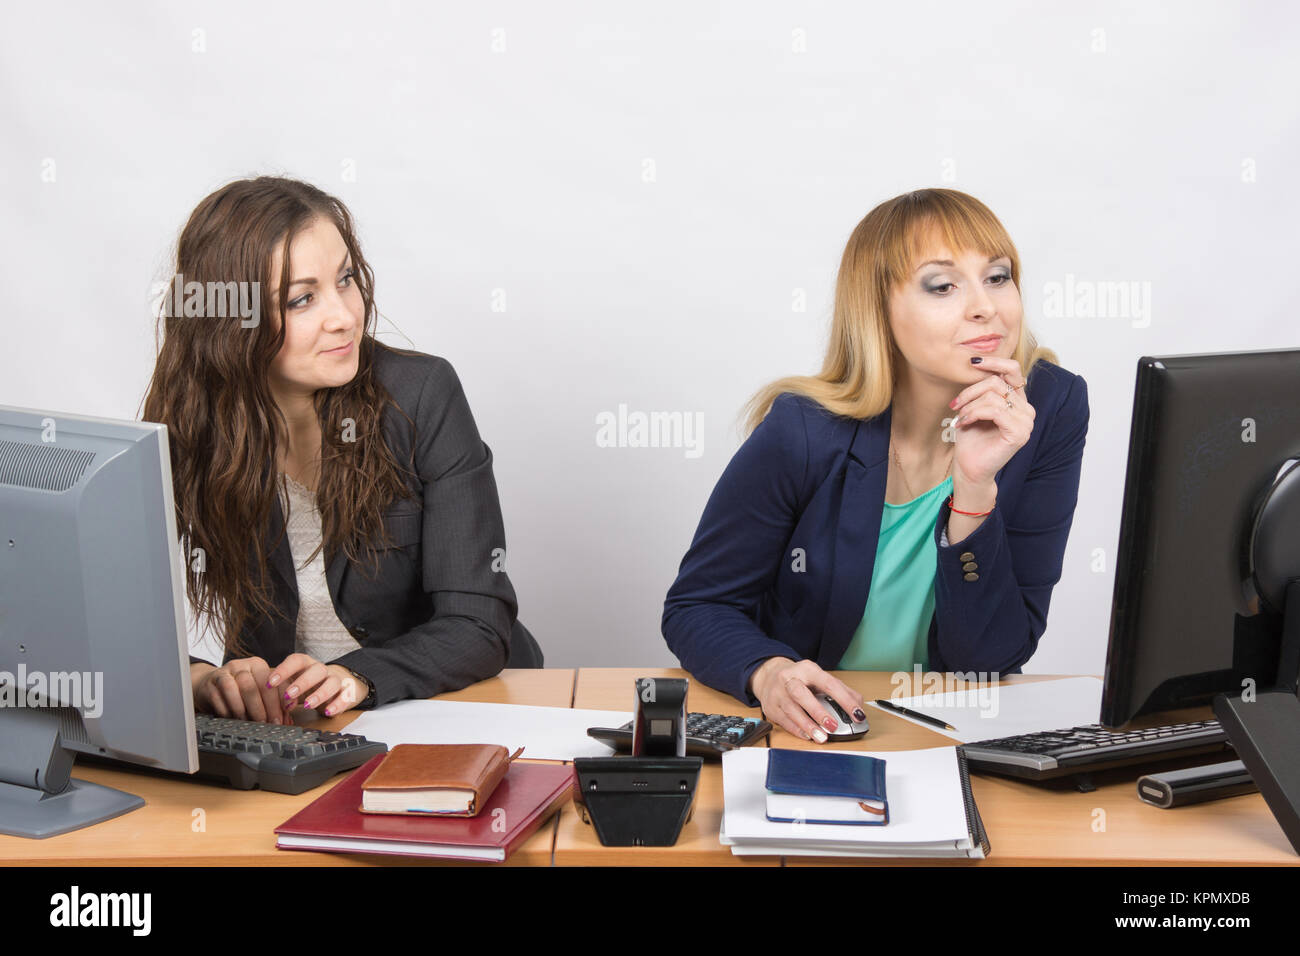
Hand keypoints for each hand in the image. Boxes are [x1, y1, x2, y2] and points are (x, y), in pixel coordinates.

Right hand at [192, 657, 288, 722]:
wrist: (209, 683)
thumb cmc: (238, 689)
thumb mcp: (257, 691)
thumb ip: (273, 703)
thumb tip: (287, 721)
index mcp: (258, 665)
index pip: (274, 683)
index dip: (279, 703)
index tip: (281, 720)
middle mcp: (243, 665)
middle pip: (257, 687)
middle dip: (263, 709)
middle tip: (266, 724)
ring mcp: (226, 672)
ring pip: (239, 690)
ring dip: (246, 710)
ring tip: (251, 723)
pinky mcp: (212, 681)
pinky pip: (221, 696)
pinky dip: (228, 710)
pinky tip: (234, 719)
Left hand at [268, 653, 369, 717]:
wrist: (339, 684)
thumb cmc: (310, 685)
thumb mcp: (296, 685)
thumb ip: (287, 693)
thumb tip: (278, 704)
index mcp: (307, 665)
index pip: (296, 660)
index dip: (283, 670)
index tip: (270, 683)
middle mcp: (323, 670)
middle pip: (316, 670)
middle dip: (302, 682)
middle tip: (289, 694)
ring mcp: (336, 680)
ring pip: (332, 683)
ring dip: (319, 694)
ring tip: (308, 705)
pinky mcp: (347, 692)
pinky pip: (345, 696)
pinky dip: (337, 704)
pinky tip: (328, 712)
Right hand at [749, 657, 866, 742]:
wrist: (769, 676)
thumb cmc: (800, 679)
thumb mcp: (819, 678)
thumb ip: (840, 690)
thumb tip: (858, 705)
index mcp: (807, 669)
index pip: (828, 683)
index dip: (844, 700)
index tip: (857, 715)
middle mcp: (790, 678)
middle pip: (801, 693)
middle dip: (818, 711)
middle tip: (833, 726)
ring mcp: (778, 693)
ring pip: (791, 709)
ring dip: (808, 725)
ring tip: (822, 737)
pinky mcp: (771, 707)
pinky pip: (784, 721)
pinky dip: (797, 730)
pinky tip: (808, 736)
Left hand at [949, 355, 1036, 487]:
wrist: (969, 467)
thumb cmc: (971, 438)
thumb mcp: (974, 406)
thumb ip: (982, 388)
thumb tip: (976, 361)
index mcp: (1018, 401)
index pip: (1013, 370)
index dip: (994, 361)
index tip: (972, 362)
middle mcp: (1026, 409)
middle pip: (997, 381)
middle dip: (971, 390)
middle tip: (955, 404)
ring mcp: (1026, 422)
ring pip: (994, 396)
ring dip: (970, 404)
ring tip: (960, 417)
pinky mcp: (1019, 433)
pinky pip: (995, 410)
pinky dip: (974, 414)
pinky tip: (964, 423)